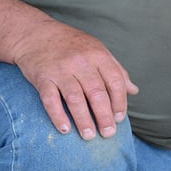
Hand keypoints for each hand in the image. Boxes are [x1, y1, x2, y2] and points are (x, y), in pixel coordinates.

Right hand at [9, 21, 139, 139]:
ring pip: (75, 98)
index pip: (115, 81)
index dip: (119, 102)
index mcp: (98, 55)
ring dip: (83, 120)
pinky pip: (50, 99)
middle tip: (109, 134)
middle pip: (96, 93)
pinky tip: (65, 130)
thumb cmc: (71, 45)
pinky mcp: (42, 77)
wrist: (35, 34)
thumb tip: (134, 90)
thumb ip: (116, 70)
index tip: (120, 118)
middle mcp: (81, 62)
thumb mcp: (97, 50)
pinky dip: (58, 116)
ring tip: (89, 136)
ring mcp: (60, 70)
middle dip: (104, 116)